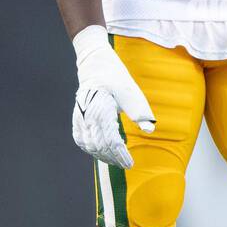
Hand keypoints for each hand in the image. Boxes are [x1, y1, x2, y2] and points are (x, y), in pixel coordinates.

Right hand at [72, 27, 154, 167]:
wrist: (95, 63)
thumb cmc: (116, 76)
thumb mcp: (131, 91)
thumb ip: (139, 112)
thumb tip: (150, 130)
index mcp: (102, 107)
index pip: (110, 139)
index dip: (121, 154)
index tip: (130, 163)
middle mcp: (87, 113)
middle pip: (99, 145)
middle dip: (113, 158)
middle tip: (126, 164)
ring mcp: (79, 115)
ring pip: (89, 144)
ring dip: (102, 155)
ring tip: (116, 160)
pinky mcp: (76, 116)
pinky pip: (81, 139)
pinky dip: (91, 148)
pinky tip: (101, 152)